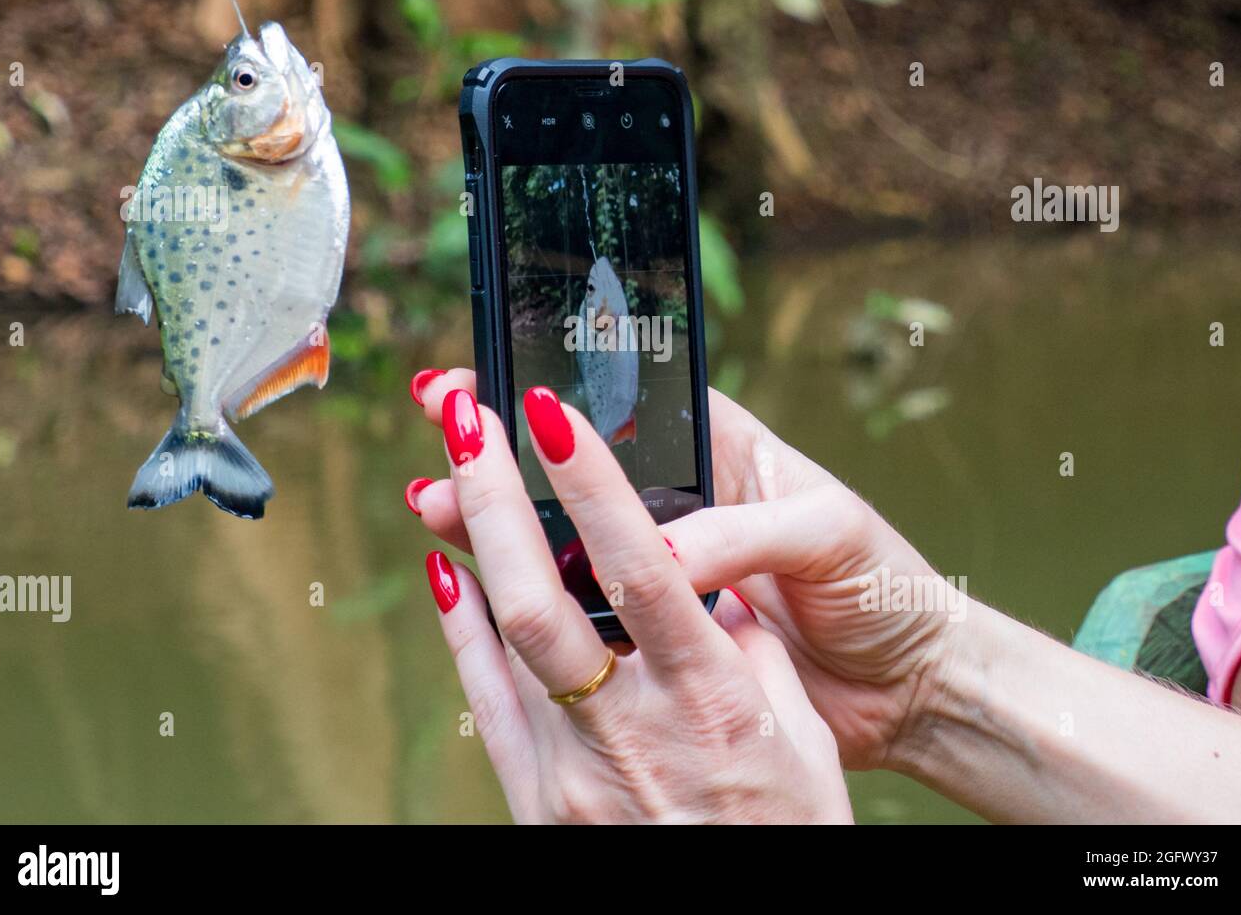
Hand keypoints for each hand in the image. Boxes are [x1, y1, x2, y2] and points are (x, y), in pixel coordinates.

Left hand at [415, 381, 851, 822]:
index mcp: (713, 701)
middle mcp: (633, 732)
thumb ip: (736, 643)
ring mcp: (572, 774)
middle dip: (495, 491)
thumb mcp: (793, 730)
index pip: (643, 567)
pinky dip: (462, 629)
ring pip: (498, 640)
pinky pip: (484, 700)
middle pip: (539, 594)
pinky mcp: (535, 802)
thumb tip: (686, 577)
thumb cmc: (787, 828)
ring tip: (447, 475)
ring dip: (471, 545)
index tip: (553, 412)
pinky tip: (447, 573)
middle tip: (464, 413)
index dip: (593, 483)